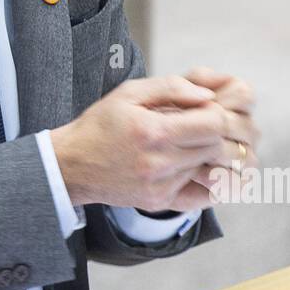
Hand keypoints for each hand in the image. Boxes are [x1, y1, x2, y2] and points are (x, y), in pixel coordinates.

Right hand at [49, 75, 250, 211]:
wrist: (73, 165)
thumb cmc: (101, 125)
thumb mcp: (129, 93)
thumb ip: (171, 87)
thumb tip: (208, 96)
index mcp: (153, 132)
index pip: (213, 123)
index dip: (214, 112)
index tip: (201, 108)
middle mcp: (159, 163)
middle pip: (215, 146)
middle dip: (212, 131)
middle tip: (196, 123)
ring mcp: (161, 187)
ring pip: (209, 167)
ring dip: (205, 153)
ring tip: (186, 142)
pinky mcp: (161, 202)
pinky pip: (201, 191)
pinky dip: (201, 175)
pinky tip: (188, 164)